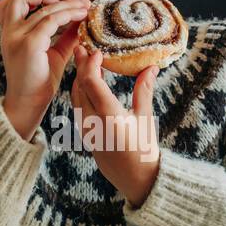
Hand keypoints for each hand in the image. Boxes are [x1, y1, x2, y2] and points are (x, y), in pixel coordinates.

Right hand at [0, 0, 90, 140]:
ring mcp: (16, 37)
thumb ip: (64, 36)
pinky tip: (81, 19)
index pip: (16, 2)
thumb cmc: (39, 82)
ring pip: (44, 9)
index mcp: (10, 32)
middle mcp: (9, 32)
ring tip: (86, 8)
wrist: (28, 105)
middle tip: (71, 3)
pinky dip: (68, 15)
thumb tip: (80, 20)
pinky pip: (51, 21)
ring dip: (68, 6)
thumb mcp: (53, 53)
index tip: (62, 4)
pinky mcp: (29, 45)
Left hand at [70, 45, 161, 207]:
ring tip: (85, 61)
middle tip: (85, 47)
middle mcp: (92, 121)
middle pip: (79, 86)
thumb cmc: (144, 149)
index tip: (97, 50)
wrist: (134, 178)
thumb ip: (144, 90)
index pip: (91, 82)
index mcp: (108, 115)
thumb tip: (151, 66)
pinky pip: (77, 106)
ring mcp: (85, 128)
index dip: (91, 63)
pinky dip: (80, 90)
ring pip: (75, 95)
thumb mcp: (145, 117)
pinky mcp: (84, 133)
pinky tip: (88, 83)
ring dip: (79, 77)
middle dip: (81, 65)